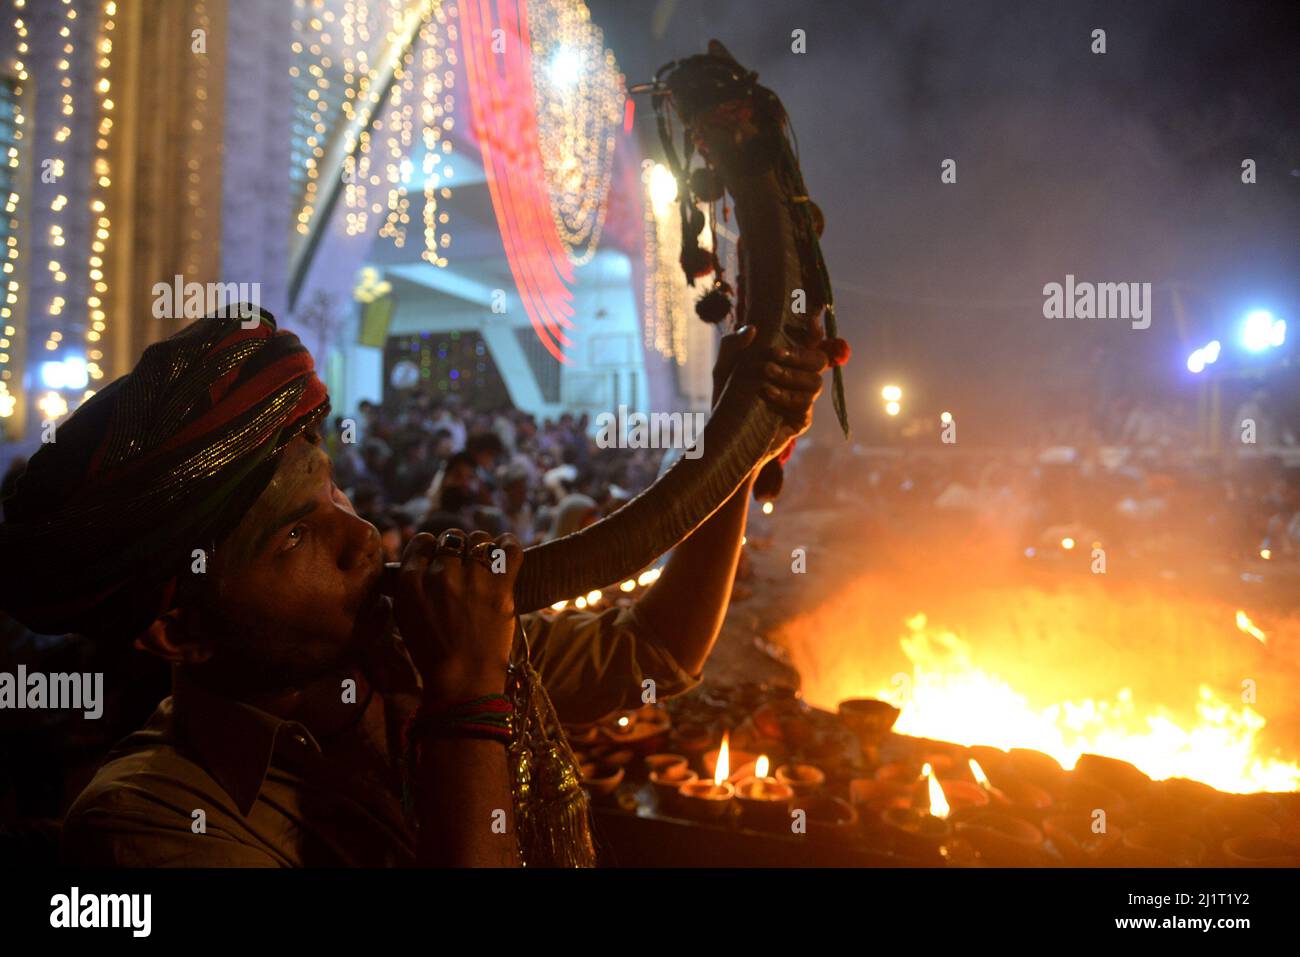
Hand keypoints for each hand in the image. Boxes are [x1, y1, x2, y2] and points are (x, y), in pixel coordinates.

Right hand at [393, 529, 522, 704]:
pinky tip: (505, 549)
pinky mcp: (501, 587)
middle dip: (458, 548)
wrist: (463, 681)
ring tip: (484, 562)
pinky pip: (509, 549)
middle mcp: (441, 574)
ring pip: (479, 539)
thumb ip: (411, 585)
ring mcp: (472, 579)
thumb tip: (423, 562)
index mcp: (411, 582)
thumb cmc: (433, 654)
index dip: (432, 547)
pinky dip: (509, 544)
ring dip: (482, 547)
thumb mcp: (406, 617)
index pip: (423, 541)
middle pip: (452, 537)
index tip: (439, 557)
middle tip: (464, 565)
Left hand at [711, 323, 832, 465]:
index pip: (810, 342)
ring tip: (766, 372)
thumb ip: (732, 345)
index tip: (808, 322)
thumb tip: (751, 329)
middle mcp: (800, 378)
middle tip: (774, 353)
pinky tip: (767, 393)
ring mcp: (803, 400)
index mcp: (788, 362)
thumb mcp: (724, 369)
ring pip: (815, 382)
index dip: (814, 331)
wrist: (724, 434)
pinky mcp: (801, 420)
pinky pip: (805, 406)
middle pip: (819, 360)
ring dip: (791, 375)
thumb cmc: (728, 397)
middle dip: (799, 354)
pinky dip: (786, 396)